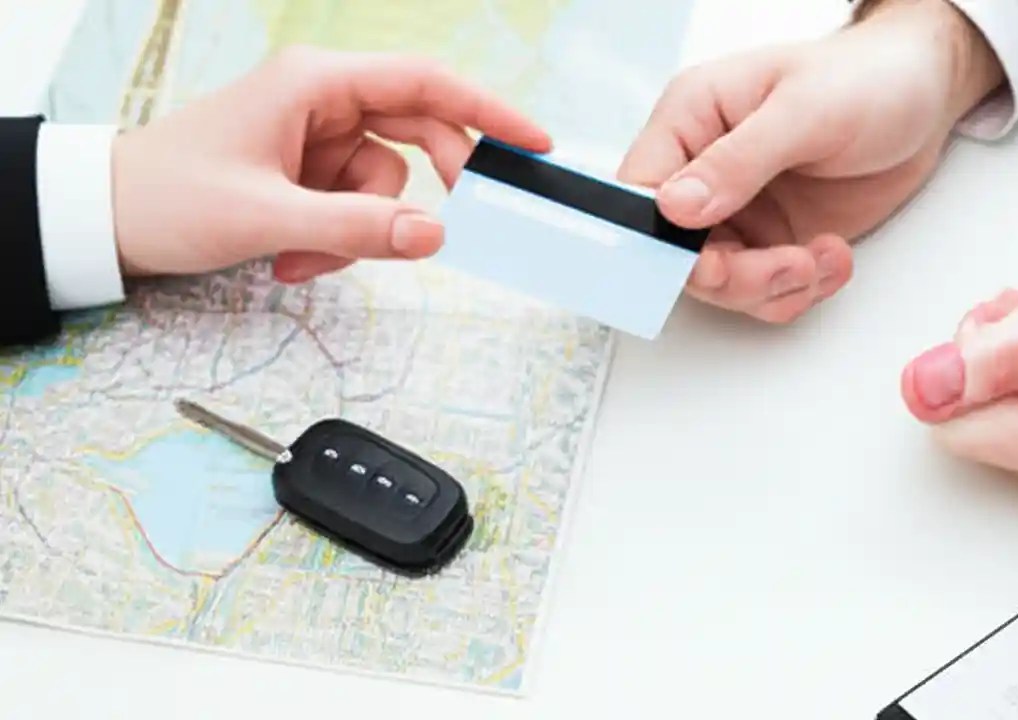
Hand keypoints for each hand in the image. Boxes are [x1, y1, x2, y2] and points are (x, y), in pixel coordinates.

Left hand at [110, 46, 550, 283]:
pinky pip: (358, 207)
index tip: (533, 143)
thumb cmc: (168, 194)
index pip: (426, 84)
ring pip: (387, 185)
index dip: (488, 111)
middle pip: (416, 138)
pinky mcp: (311, 171)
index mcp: (316, 83)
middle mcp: (324, 101)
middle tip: (437, 235)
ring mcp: (319, 137)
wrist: (110, 217)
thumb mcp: (268, 216)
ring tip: (303, 258)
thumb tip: (436, 236)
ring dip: (359, 233)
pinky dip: (338, 240)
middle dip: (418, 195)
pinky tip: (293, 257)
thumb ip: (358, 227)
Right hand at [617, 0, 1002, 322]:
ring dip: (773, 287)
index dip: (661, 239)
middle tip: (786, 266)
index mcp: (692, 120)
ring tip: (820, 257)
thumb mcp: (804, 111)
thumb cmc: (868, 77)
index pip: (640, 191)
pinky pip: (765, 290)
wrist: (925, 94)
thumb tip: (675, 206)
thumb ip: (736, 161)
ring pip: (721, 284)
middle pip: (677, 254)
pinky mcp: (774, 238)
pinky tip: (832, 256)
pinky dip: (800, 289)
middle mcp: (704, 169)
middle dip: (733, 276)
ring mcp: (739, 209)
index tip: (709, 262)